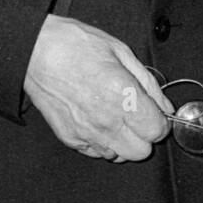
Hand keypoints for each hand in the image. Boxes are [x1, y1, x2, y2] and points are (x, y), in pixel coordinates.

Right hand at [24, 16, 171, 161]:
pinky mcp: (69, 138)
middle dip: (144, 136)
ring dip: (122, 141)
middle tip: (137, 116)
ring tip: (114, 116)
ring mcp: (86, 133)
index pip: (156, 131)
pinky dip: (102, 141)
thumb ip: (149, 84)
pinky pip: (96, 153)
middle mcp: (106, 120)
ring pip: (118, 156)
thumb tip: (165, 106)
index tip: (155, 113)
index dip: (160, 122)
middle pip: (141, 152)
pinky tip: (96, 119)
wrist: (36, 52)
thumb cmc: (78, 45)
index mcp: (123, 96)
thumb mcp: (122, 52)